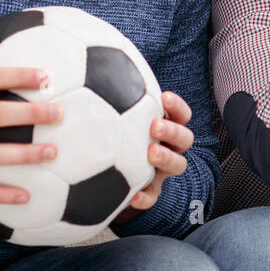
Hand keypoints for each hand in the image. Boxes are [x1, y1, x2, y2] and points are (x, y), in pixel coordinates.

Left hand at [112, 91, 192, 223]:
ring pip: (178, 165)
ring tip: (151, 154)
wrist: (106, 175)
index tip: (163, 97)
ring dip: (167, 158)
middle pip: (185, 138)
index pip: (181, 115)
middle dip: (172, 130)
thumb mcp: (115, 117)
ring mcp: (162, 170)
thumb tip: (85, 73)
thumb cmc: (112, 137)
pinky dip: (147, 197)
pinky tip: (134, 197)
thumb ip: (110, 98)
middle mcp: (168, 147)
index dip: (177, 106)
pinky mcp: (151, 192)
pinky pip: (154, 197)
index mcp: (164, 128)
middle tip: (154, 125)